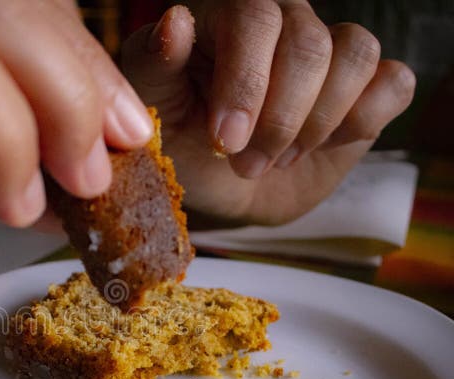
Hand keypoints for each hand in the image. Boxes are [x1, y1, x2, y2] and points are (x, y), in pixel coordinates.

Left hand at [121, 1, 415, 226]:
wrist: (219, 190)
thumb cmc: (182, 144)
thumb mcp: (154, 108)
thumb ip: (156, 63)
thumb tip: (176, 21)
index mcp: (228, 17)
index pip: (254, 18)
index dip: (246, 82)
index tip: (225, 141)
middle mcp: (284, 22)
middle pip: (309, 45)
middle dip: (279, 121)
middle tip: (245, 164)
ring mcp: (329, 52)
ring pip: (356, 54)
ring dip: (316, 124)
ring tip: (276, 159)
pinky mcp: (366, 88)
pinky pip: (393, 84)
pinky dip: (362, 121)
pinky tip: (321, 146)